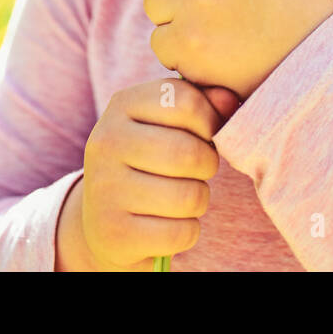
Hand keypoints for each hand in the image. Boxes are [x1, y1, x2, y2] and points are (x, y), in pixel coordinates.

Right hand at [76, 78, 237, 269]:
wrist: (105, 222)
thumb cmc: (151, 162)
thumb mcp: (170, 124)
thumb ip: (203, 105)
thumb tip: (228, 100)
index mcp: (122, 105)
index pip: (186, 101)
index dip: (211, 121)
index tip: (205, 135)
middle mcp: (106, 142)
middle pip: (188, 152)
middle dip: (207, 166)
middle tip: (197, 171)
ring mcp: (104, 189)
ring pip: (188, 197)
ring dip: (198, 200)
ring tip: (182, 197)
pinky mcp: (113, 233)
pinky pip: (180, 233)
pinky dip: (187, 232)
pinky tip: (169, 224)